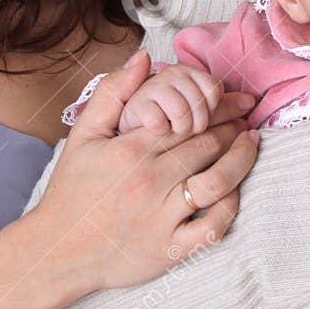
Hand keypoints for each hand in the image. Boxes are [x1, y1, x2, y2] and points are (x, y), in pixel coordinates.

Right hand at [27, 51, 259, 292]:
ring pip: (217, 180)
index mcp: (131, 150)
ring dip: (242, 158)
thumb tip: (143, 57)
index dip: (219, 105)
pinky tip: (234, 189)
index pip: (189, 117)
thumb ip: (113, 92)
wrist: (58, 251)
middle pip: (207, 144)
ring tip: (251, 143)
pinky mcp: (170, 249)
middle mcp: (149, 181)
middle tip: (247, 116)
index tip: (236, 98)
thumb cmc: (72, 190)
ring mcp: (161, 217)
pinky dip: (230, 205)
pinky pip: (213, 226)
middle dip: (233, 126)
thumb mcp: (84, 135)